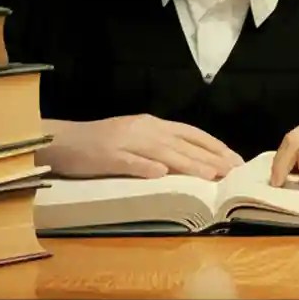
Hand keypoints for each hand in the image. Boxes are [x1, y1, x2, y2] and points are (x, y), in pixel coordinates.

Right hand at [39, 115, 244, 180]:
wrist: (63, 141)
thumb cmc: (101, 144)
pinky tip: (160, 175)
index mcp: (151, 124)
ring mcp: (125, 141)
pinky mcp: (107, 155)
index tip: (235, 159)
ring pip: (162, 152)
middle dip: (210, 156)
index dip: (214, 145)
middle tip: (232, 171)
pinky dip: (145, 167)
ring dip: (187, 163)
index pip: (190, 133)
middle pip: (182, 143)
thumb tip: (192, 161)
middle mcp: (143, 129)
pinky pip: (129, 161)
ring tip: (209, 174)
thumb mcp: (136, 140)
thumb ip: (161, 148)